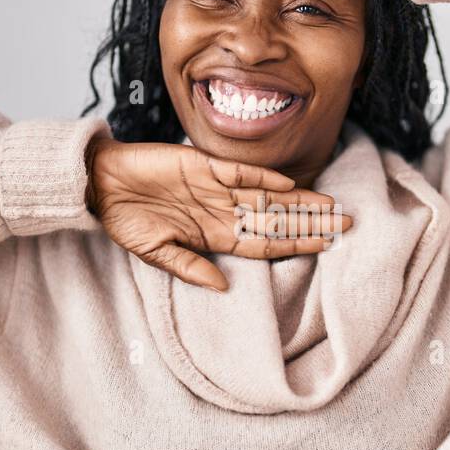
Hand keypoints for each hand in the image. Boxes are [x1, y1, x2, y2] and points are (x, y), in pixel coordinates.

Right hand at [84, 136, 352, 291]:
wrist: (101, 184)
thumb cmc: (126, 221)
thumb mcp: (156, 252)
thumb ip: (190, 267)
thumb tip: (223, 286)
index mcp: (215, 236)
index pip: (266, 243)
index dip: (296, 245)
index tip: (327, 248)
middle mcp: (223, 211)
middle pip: (277, 219)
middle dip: (311, 222)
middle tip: (348, 223)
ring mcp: (216, 187)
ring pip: (268, 196)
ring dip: (299, 201)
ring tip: (332, 205)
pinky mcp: (203, 163)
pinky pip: (239, 172)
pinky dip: (262, 178)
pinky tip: (288, 186)